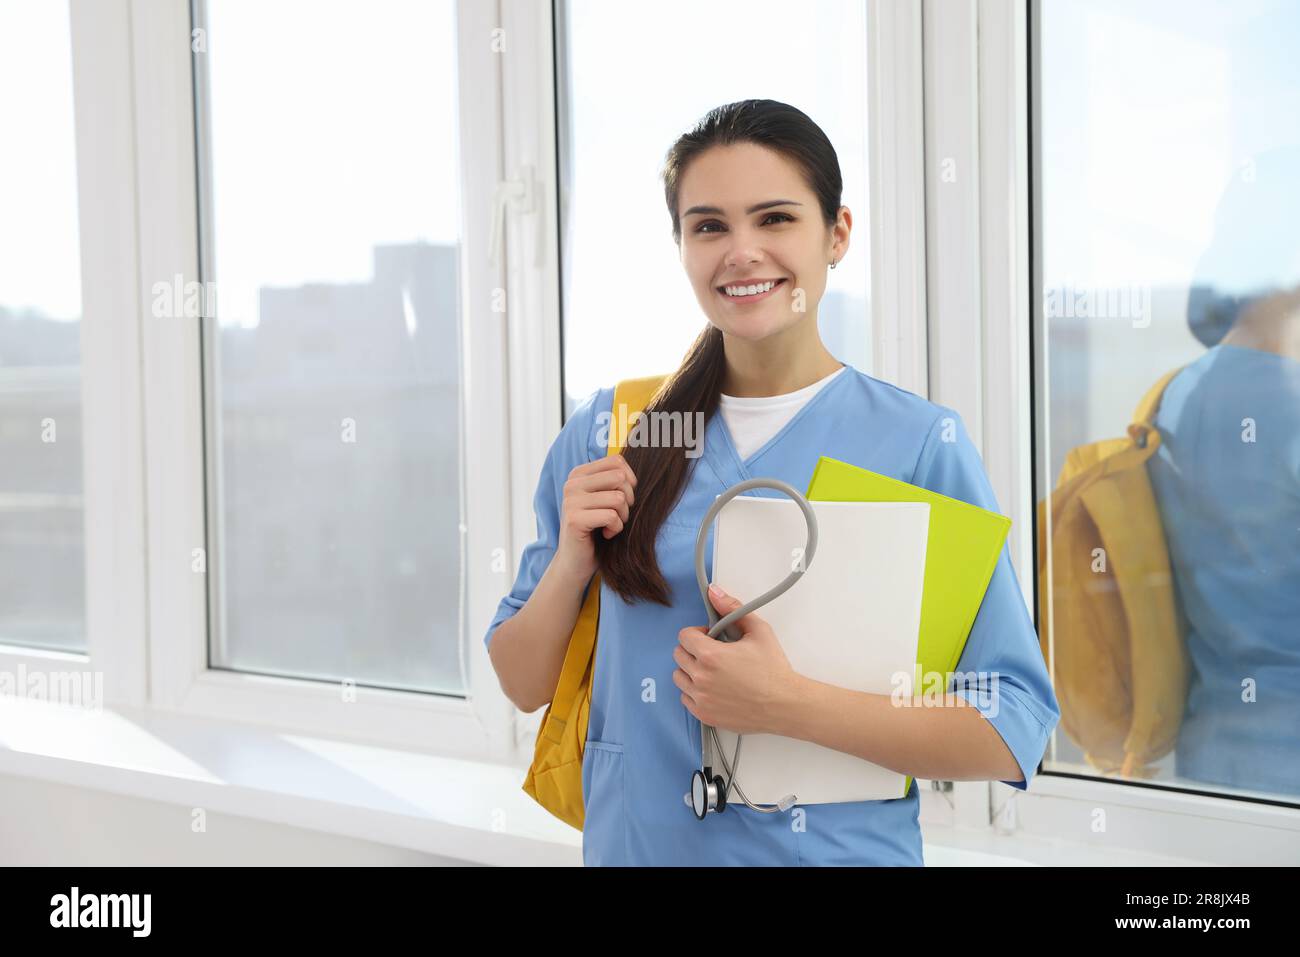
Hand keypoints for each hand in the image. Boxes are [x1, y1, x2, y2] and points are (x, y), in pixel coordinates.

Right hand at [553, 453, 636, 582]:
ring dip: (622, 517)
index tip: (622, 499)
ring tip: (611, 525)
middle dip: (628, 499)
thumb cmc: (596, 529)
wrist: (575, 561)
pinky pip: (611, 517)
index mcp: (578, 474)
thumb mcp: (604, 499)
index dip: (629, 481)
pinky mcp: (574, 520)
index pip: (617, 462)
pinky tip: (606, 534)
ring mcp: (571, 501)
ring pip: (618, 498)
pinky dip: (616, 528)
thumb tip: (639, 470)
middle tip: (618, 515)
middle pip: (620, 477)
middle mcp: (571, 484)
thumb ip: (615, 481)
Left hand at [673, 584, 797, 735]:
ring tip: (713, 671)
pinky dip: (694, 691)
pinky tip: (713, 687)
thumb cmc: (774, 670)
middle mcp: (701, 678)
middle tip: (714, 653)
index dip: (698, 633)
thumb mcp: (758, 631)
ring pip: (679, 677)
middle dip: (693, 650)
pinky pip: (685, 698)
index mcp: (710, 655)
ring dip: (691, 670)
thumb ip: (732, 608)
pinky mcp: (704, 714)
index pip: (684, 636)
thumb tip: (714, 592)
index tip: (711, 637)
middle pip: (679, 655)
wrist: (784, 705)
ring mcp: (701, 698)